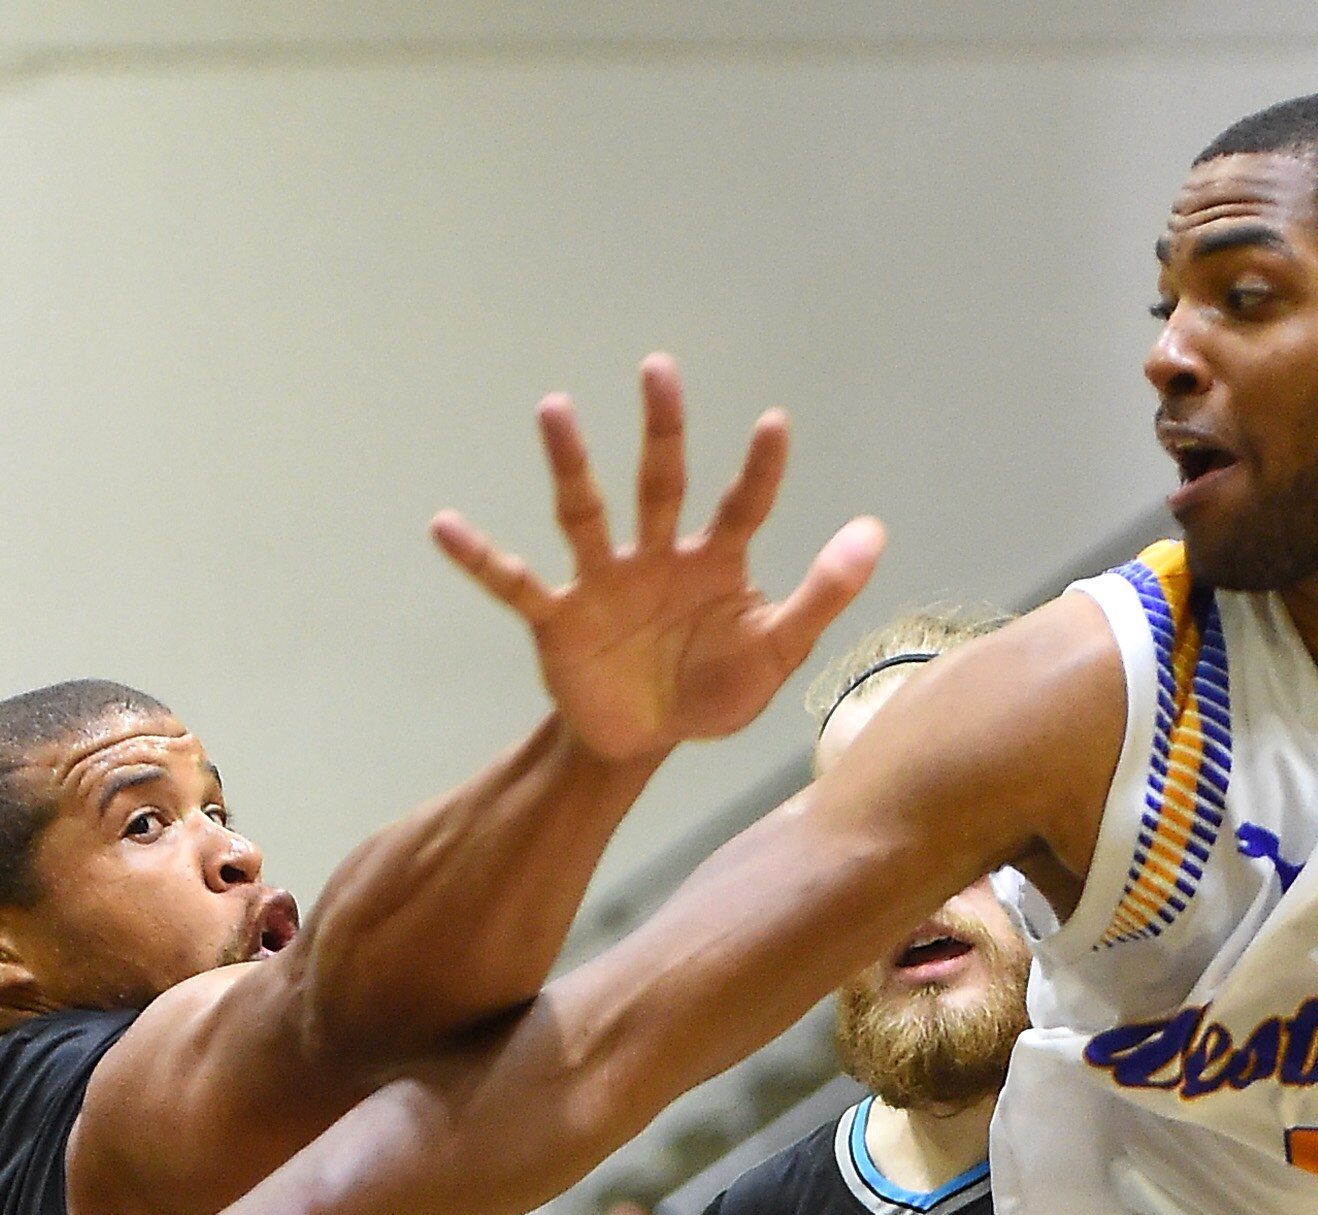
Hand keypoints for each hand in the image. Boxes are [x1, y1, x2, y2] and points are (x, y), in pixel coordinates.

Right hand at [431, 355, 882, 763]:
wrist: (647, 741)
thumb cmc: (712, 687)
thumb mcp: (777, 650)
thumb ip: (822, 593)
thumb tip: (874, 531)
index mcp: (715, 561)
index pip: (742, 505)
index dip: (759, 470)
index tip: (774, 423)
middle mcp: (656, 556)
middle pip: (661, 483)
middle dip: (662, 429)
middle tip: (659, 369)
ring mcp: (604, 582)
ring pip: (586, 513)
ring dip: (571, 465)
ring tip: (555, 409)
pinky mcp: (560, 620)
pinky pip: (515, 584)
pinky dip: (480, 559)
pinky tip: (443, 526)